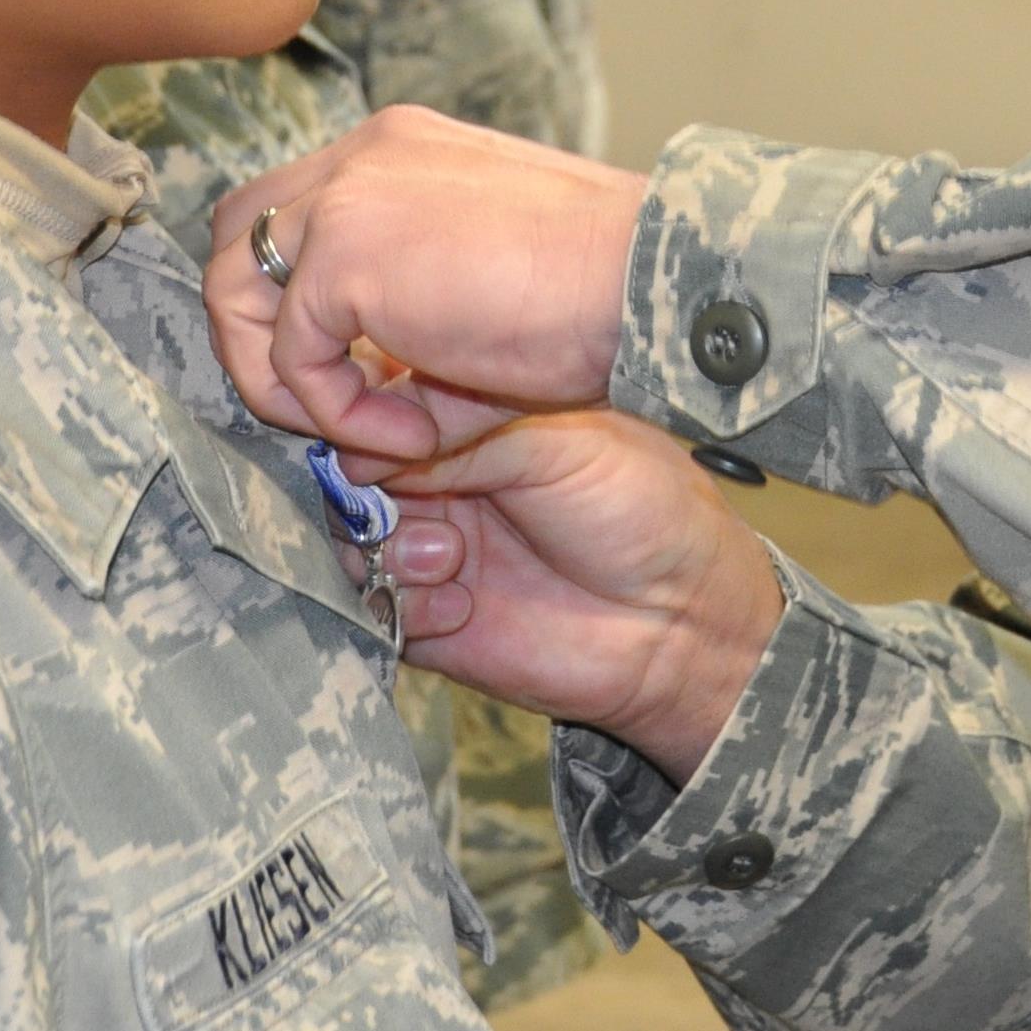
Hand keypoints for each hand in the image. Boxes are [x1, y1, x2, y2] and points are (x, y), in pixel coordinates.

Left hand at [207, 107, 644, 458]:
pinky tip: (422, 436)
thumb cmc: (600, 294)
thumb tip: (353, 437)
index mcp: (400, 149)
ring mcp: (344, 199)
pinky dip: (343, 416)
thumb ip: (404, 348)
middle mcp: (362, 155)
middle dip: (259, 330)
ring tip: (378, 432)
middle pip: (238, 235)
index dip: (298, 300)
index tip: (365, 374)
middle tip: (327, 405)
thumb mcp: (480, 300)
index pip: (295, 210)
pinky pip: (296, 359)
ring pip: (234, 293)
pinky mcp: (342, 258)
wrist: (649, 279)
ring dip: (288, 382)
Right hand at [380, 412, 785, 785]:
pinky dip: (404, 601)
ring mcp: (433, 552)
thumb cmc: (642, 508)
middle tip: (404, 496)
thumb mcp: (558, 439)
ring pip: (350, 541)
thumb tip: (361, 443)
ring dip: (388, 544)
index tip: (359, 426)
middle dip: (361, 487)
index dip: (360, 415)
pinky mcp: (430, 622)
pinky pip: (374, 607)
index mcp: (472, 425)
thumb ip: (459, 428)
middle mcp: (443, 485)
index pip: (384, 407)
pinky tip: (462, 600)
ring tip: (452, 555)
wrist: (681, 620)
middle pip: (349, 475)